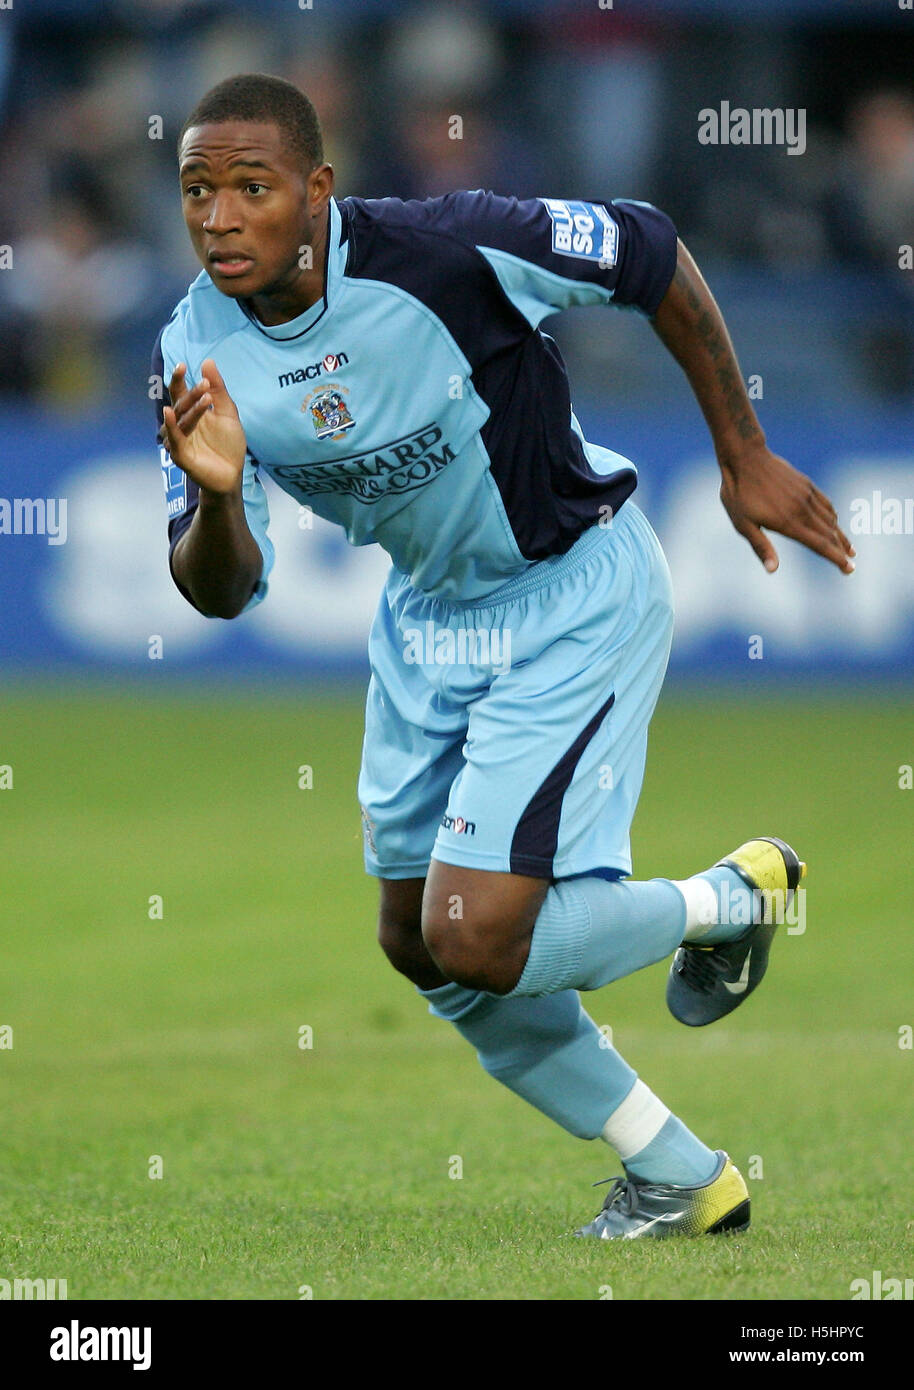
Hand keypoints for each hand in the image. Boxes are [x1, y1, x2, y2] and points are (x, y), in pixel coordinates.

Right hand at [160, 359, 246, 494]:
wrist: (233, 473)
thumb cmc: (228, 444)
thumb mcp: (227, 412)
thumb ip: (218, 389)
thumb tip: (208, 361)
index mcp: (189, 412)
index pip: (179, 392)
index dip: (178, 378)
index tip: (183, 364)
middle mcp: (180, 424)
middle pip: (180, 404)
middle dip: (191, 393)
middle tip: (205, 384)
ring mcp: (178, 440)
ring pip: (180, 420)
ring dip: (191, 408)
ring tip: (206, 397)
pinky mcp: (180, 456)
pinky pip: (174, 439)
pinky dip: (172, 426)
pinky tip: (169, 414)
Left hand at [719, 445, 854, 574]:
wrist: (746, 457)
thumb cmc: (739, 493)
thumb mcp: (743, 524)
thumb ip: (761, 546)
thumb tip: (773, 570)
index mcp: (788, 523)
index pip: (820, 545)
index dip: (836, 558)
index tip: (850, 568)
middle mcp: (802, 510)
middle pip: (829, 534)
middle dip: (841, 551)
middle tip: (852, 565)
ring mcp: (806, 495)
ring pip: (830, 519)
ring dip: (840, 535)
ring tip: (849, 548)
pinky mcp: (806, 484)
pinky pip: (825, 503)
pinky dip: (833, 516)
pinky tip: (835, 521)